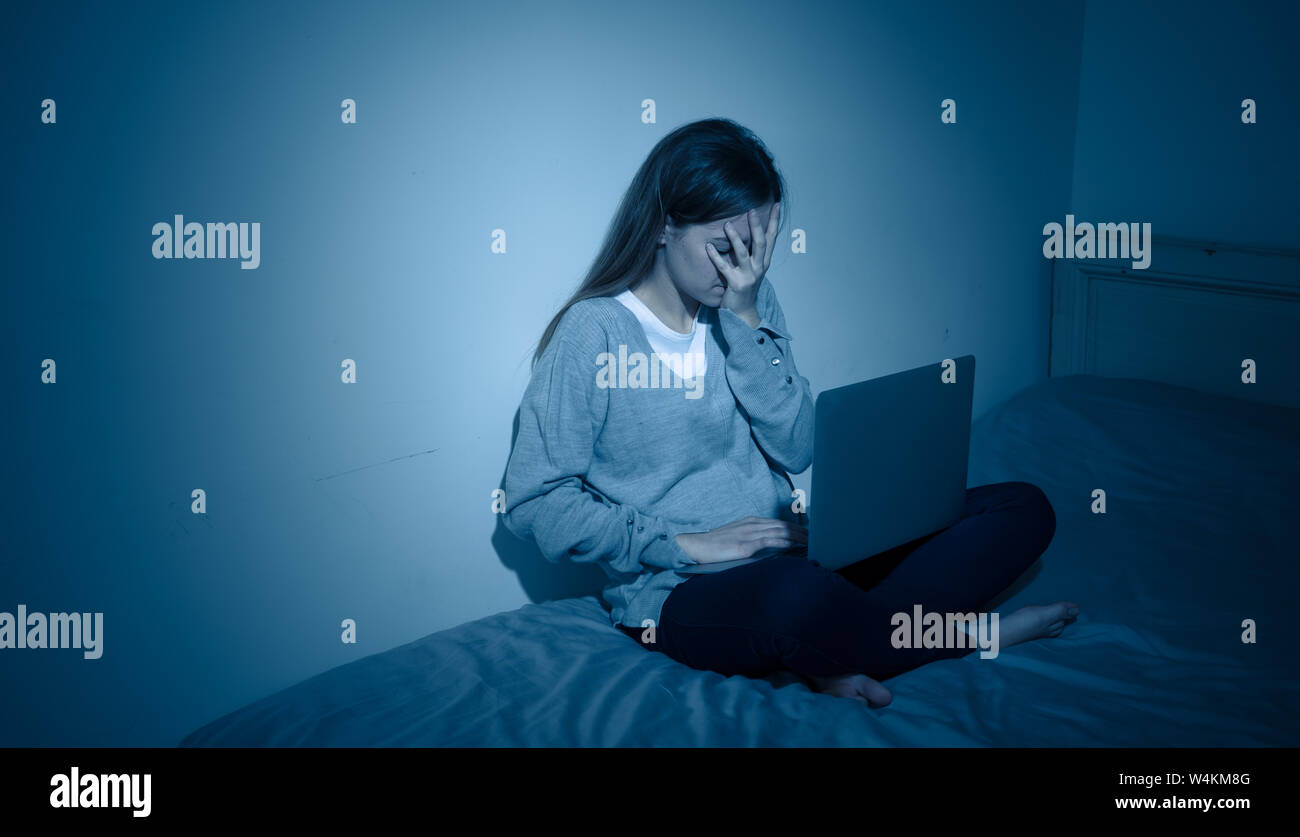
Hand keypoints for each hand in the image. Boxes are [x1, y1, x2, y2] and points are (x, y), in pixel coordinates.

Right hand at [675, 515, 806, 563]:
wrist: (696, 546)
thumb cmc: (715, 544)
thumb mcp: (736, 536)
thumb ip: (752, 538)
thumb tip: (769, 546)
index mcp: (751, 522)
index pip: (779, 523)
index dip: (795, 527)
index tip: (808, 533)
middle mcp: (752, 525)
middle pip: (783, 525)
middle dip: (801, 531)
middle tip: (816, 537)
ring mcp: (748, 534)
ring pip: (778, 532)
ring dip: (796, 537)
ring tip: (810, 542)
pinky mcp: (744, 546)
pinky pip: (767, 542)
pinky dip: (782, 542)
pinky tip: (792, 545)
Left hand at [706, 202, 779, 327]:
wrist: (742, 311)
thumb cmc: (745, 285)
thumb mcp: (753, 267)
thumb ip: (752, 251)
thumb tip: (749, 231)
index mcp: (764, 261)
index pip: (771, 238)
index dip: (774, 222)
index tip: (777, 205)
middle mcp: (759, 267)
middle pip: (760, 243)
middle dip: (756, 226)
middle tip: (751, 210)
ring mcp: (748, 276)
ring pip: (743, 254)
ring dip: (736, 238)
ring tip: (727, 224)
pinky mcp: (735, 284)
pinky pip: (724, 268)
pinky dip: (715, 257)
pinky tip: (708, 247)